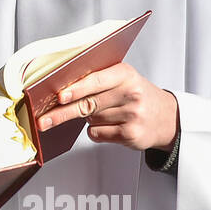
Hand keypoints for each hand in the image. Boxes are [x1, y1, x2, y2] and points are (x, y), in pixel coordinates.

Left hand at [36, 62, 178, 151]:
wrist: (167, 117)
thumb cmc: (136, 95)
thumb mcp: (122, 79)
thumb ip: (96, 79)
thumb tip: (60, 90)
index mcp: (125, 74)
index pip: (95, 80)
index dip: (75, 89)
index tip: (59, 97)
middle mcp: (131, 93)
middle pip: (87, 104)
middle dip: (62, 113)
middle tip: (43, 120)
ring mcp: (132, 115)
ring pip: (91, 120)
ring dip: (88, 119)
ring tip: (105, 112)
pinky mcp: (131, 135)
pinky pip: (98, 134)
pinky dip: (96, 131)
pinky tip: (109, 125)